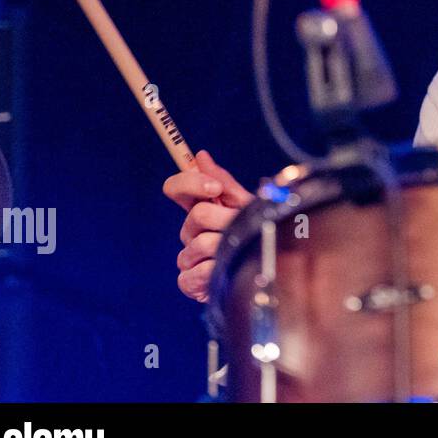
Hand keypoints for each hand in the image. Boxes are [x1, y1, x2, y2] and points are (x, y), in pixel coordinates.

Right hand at [162, 150, 253, 302]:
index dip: (191, 183)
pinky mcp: (187, 281)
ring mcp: (187, 256)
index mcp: (200, 208)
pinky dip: (218, 270)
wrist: (262, 273)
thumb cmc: (253, 237)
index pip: (176, 187)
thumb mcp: (244, 206)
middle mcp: (190, 231)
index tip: (215, 188)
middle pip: (197, 215)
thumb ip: (224, 183)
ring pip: (201, 243)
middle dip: (226, 219)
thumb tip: (200, 156)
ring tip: (239, 251)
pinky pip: (199, 271)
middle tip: (242, 227)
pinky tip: (226, 270)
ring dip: (227, 246)